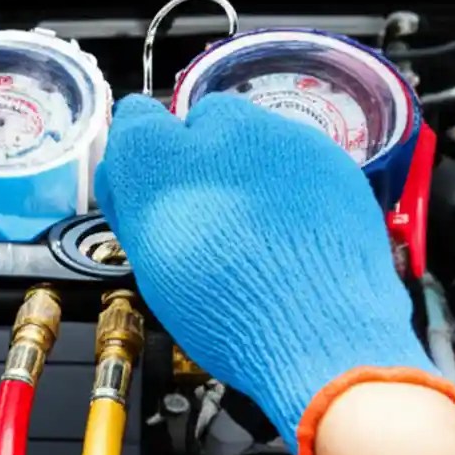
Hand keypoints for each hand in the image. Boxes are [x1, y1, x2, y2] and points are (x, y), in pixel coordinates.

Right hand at [96, 94, 454, 454]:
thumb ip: (135, 210)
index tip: (151, 190)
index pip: (134, 122)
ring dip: (245, 167)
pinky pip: (295, 156)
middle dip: (200, 158)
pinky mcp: (326, 154)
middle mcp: (217, 132)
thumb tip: (128, 182)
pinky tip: (292, 230)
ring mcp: (279, 137)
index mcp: (159, 161)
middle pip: (198, 122)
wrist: (322, 331)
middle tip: (208, 216)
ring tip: (255, 230)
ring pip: (251, 135)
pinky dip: (289, 182)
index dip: (143, 160)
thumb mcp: (152, 269)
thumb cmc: (229, 312)